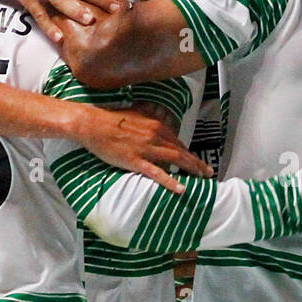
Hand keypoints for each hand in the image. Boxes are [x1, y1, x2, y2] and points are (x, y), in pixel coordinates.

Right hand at [76, 105, 212, 193]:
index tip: (196, 160)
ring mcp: (147, 149)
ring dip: (192, 169)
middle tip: (208, 172)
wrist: (93, 124)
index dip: (188, 152)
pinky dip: (171, 181)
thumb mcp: (136, 112)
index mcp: (156, 125)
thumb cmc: (112, 118)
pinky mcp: (136, 161)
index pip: (177, 141)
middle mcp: (156, 136)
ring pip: (175, 160)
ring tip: (202, 178)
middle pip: (181, 151)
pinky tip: (181, 188)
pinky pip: (157, 173)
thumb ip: (150, 115)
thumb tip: (159, 117)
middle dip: (197, 162)